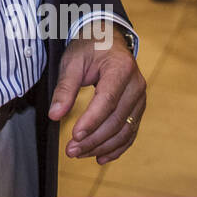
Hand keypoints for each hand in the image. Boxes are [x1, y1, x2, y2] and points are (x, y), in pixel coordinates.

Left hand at [48, 24, 145, 163]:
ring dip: (102, 146)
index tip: (74, 135)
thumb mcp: (72, 62)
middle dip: (93, 139)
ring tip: (80, 154)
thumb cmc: (89, 48)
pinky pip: (130, 132)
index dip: (92, 121)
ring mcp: (140, 98)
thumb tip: (55, 115)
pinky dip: (117, 148)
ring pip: (125, 130)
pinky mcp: (138, 108)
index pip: (108, 100)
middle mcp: (136, 85)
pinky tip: (100, 157)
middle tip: (71, 150)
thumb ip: (65, 88)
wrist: (108, 39)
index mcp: (121, 68)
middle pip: (116, 119)